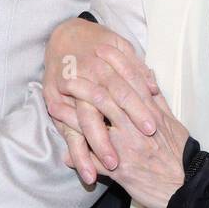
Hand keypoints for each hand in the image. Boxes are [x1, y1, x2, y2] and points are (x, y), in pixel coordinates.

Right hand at [42, 18, 158, 184]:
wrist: (63, 35)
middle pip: (104, 103)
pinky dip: (77, 153)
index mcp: (102, 61)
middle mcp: (83, 76)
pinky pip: (67, 132)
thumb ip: (136, 66)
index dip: (139, 106)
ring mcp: (67, 92)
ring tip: (113, 166)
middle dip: (121, 125)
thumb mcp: (119, 44)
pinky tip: (87, 172)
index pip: (124, 86)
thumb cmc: (96, 42)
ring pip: (84, 120)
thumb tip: (153, 87)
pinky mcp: (55, 105)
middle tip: (141, 148)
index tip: (153, 127)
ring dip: (98, 145)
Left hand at [62, 63, 189, 207]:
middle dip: (83, 86)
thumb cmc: (181, 154)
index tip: (99, 50)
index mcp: (150, 114)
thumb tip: (149, 80)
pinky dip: (79, 158)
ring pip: (94, 127)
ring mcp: (127, 149)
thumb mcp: (172, 124)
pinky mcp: (122, 172)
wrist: (188, 186)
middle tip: (66, 75)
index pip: (129, 82)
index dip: (113, 65)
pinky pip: (94, 162)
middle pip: (105, 99)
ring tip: (55, 107)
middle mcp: (136, 128)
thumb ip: (158, 101)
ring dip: (72, 117)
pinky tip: (64, 155)